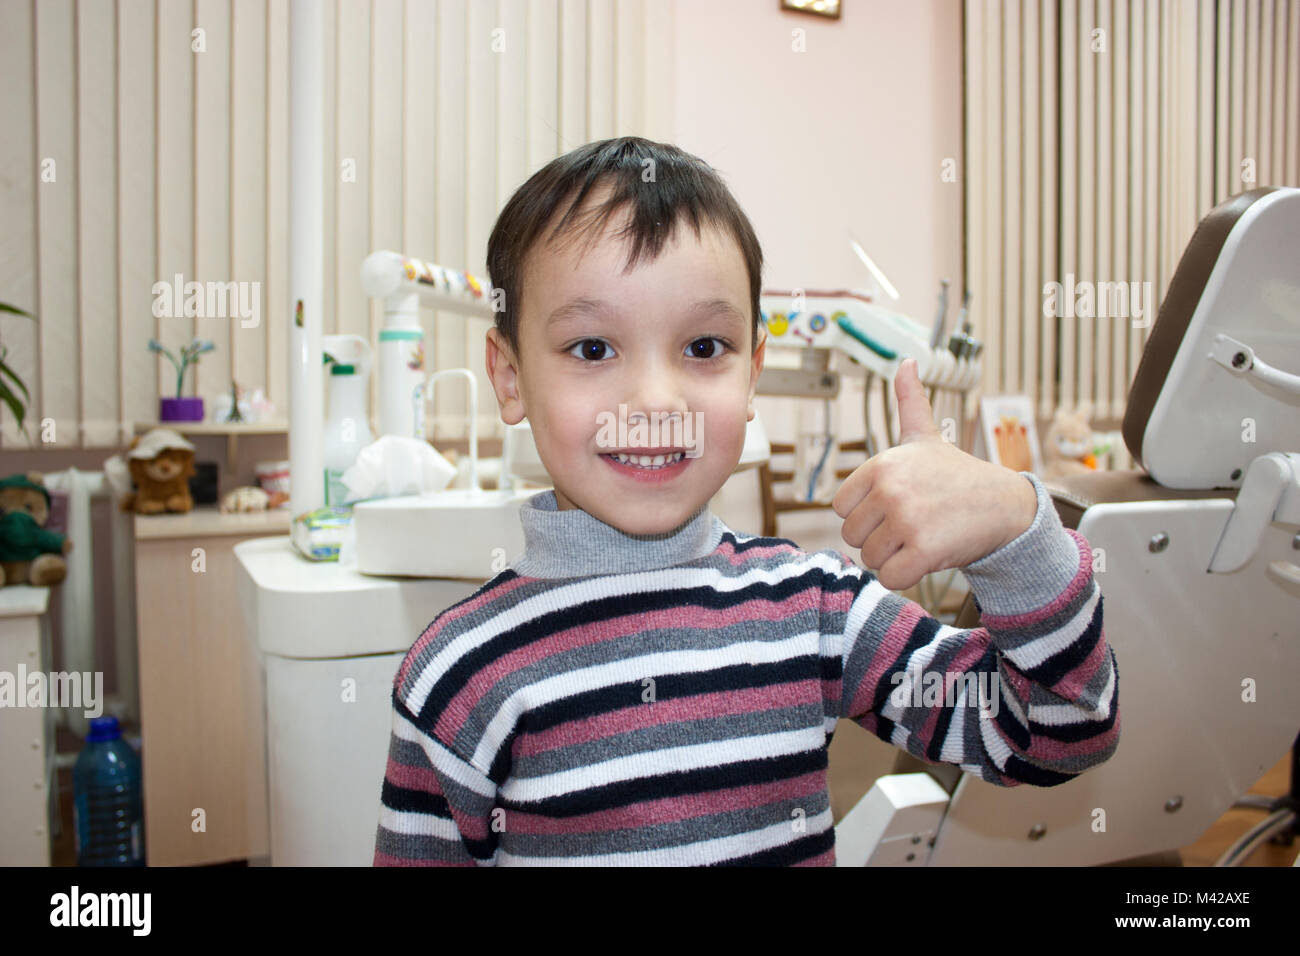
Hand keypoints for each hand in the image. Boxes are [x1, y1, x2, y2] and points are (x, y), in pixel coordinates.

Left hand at [831, 358, 1038, 591]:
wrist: (1005, 505)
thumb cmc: (958, 475)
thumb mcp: (927, 436)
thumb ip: (909, 402)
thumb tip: (906, 361)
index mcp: (881, 464)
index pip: (841, 508)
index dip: (866, 514)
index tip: (894, 507)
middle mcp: (891, 489)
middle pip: (853, 536)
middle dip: (879, 538)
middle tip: (912, 525)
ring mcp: (907, 519)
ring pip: (871, 559)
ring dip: (894, 557)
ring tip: (922, 537)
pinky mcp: (925, 550)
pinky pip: (891, 578)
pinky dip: (907, 576)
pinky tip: (928, 557)